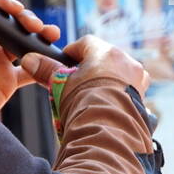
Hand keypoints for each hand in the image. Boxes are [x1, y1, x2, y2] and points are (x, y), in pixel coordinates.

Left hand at [0, 0, 61, 113]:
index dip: (4, 5)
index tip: (16, 8)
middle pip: (11, 24)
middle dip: (27, 20)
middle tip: (35, 26)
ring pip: (24, 42)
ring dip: (41, 37)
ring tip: (51, 35)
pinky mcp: (10, 80)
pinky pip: (32, 70)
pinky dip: (45, 67)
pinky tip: (54, 62)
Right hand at [19, 34, 151, 96]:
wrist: (108, 130)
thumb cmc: (84, 104)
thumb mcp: (60, 85)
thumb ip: (46, 70)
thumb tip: (30, 59)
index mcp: (105, 52)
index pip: (85, 43)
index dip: (71, 53)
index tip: (63, 64)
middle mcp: (126, 60)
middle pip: (103, 57)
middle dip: (89, 69)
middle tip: (75, 84)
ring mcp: (138, 78)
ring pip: (117, 73)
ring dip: (105, 80)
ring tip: (91, 97)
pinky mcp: (143, 95)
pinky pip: (127, 89)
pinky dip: (117, 94)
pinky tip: (105, 106)